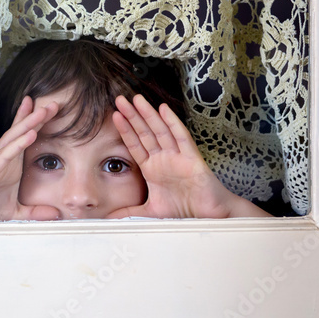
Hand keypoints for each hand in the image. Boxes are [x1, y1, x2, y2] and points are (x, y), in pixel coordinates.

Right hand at [0, 97, 61, 221]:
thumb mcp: (16, 214)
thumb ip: (35, 213)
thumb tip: (56, 214)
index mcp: (12, 166)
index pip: (26, 139)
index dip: (37, 124)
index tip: (51, 110)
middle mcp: (5, 160)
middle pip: (22, 133)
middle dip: (37, 118)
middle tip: (53, 103)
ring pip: (14, 138)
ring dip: (28, 123)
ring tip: (43, 110)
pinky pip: (5, 155)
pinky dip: (18, 144)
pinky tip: (30, 134)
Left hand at [108, 95, 270, 218]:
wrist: (209, 218)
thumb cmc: (185, 212)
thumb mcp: (150, 213)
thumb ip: (130, 213)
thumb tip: (109, 218)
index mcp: (153, 169)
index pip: (135, 145)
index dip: (125, 130)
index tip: (114, 116)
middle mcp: (164, 159)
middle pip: (145, 133)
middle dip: (132, 116)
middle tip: (119, 99)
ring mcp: (177, 157)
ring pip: (160, 131)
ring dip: (148, 114)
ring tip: (136, 99)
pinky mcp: (192, 159)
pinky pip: (181, 138)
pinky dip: (172, 123)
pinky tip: (163, 109)